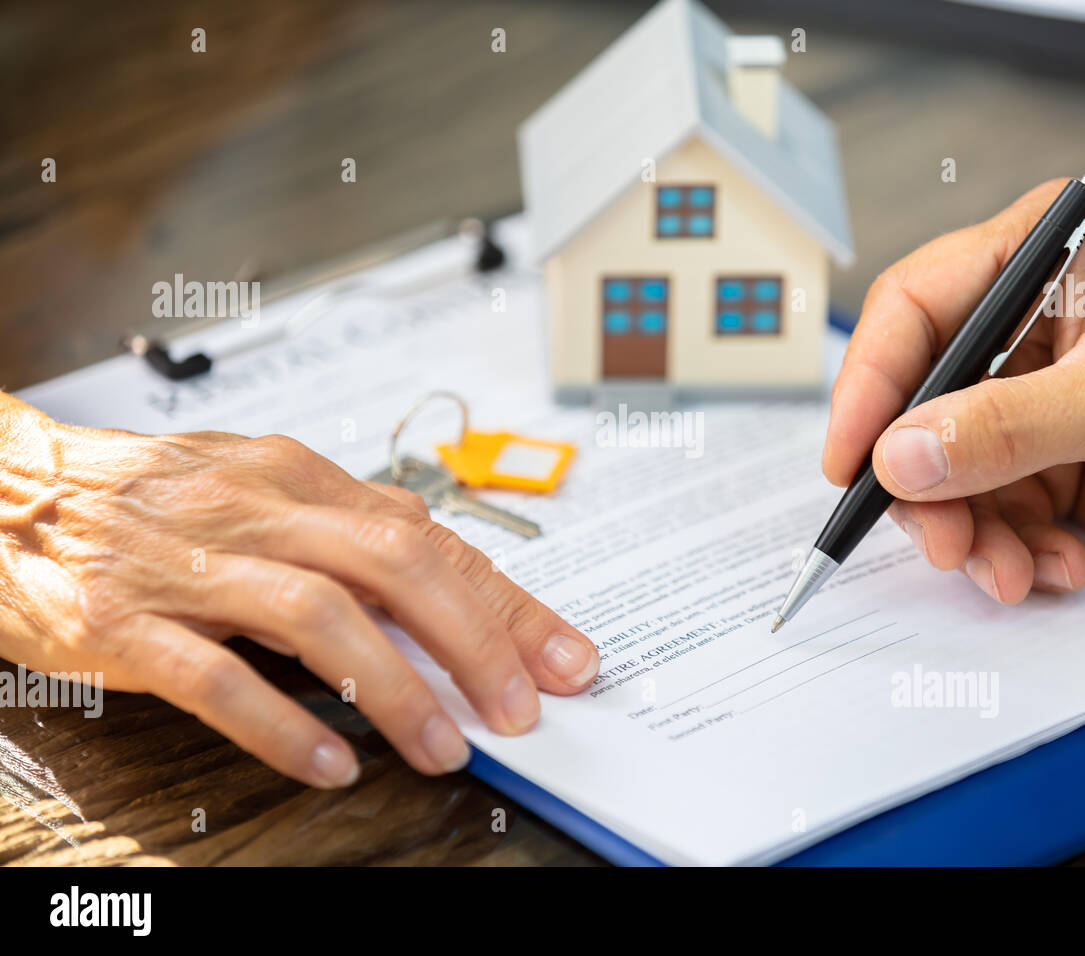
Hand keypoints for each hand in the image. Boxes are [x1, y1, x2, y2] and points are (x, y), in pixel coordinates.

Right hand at [0, 395, 599, 786]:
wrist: (10, 490)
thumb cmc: (151, 498)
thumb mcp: (261, 494)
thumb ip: (349, 537)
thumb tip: (450, 592)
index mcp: (299, 476)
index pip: (430, 536)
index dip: (506, 602)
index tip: (564, 657)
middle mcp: (256, 509)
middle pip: (393, 564)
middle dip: (474, 641)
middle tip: (519, 709)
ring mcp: (189, 564)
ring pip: (318, 616)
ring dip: (395, 687)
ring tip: (442, 747)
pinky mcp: (125, 621)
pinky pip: (216, 675)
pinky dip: (284, 722)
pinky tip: (333, 760)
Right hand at [824, 180, 1084, 603]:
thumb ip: (1002, 429)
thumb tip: (898, 456)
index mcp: (1042, 259)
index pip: (914, 306)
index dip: (869, 383)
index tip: (849, 459)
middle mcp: (1027, 323)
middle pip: (919, 400)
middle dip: (926, 481)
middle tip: (939, 538)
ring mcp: (1033, 396)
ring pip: (948, 467)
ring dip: (970, 530)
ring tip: (1005, 569)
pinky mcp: (1048, 457)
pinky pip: (990, 507)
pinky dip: (1009, 548)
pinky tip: (1049, 565)